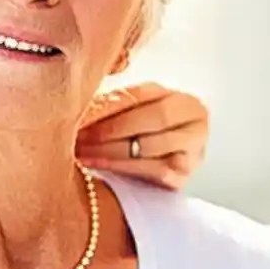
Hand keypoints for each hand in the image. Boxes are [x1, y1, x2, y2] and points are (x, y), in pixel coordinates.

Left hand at [75, 83, 208, 190]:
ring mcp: (193, 147)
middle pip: (151, 118)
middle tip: (77, 133)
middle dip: (109, 127)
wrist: (162, 166)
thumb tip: (77, 103)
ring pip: (149, 145)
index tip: (75, 112)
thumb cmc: (140, 133)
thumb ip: (111, 104)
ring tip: (78, 149)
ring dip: (108, 148)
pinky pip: (151, 169)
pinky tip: (93, 163)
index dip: (106, 104)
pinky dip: (118, 166)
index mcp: (176, 94)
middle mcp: (193, 117)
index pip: (139, 95)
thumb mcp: (130, 113)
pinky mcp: (184, 175)